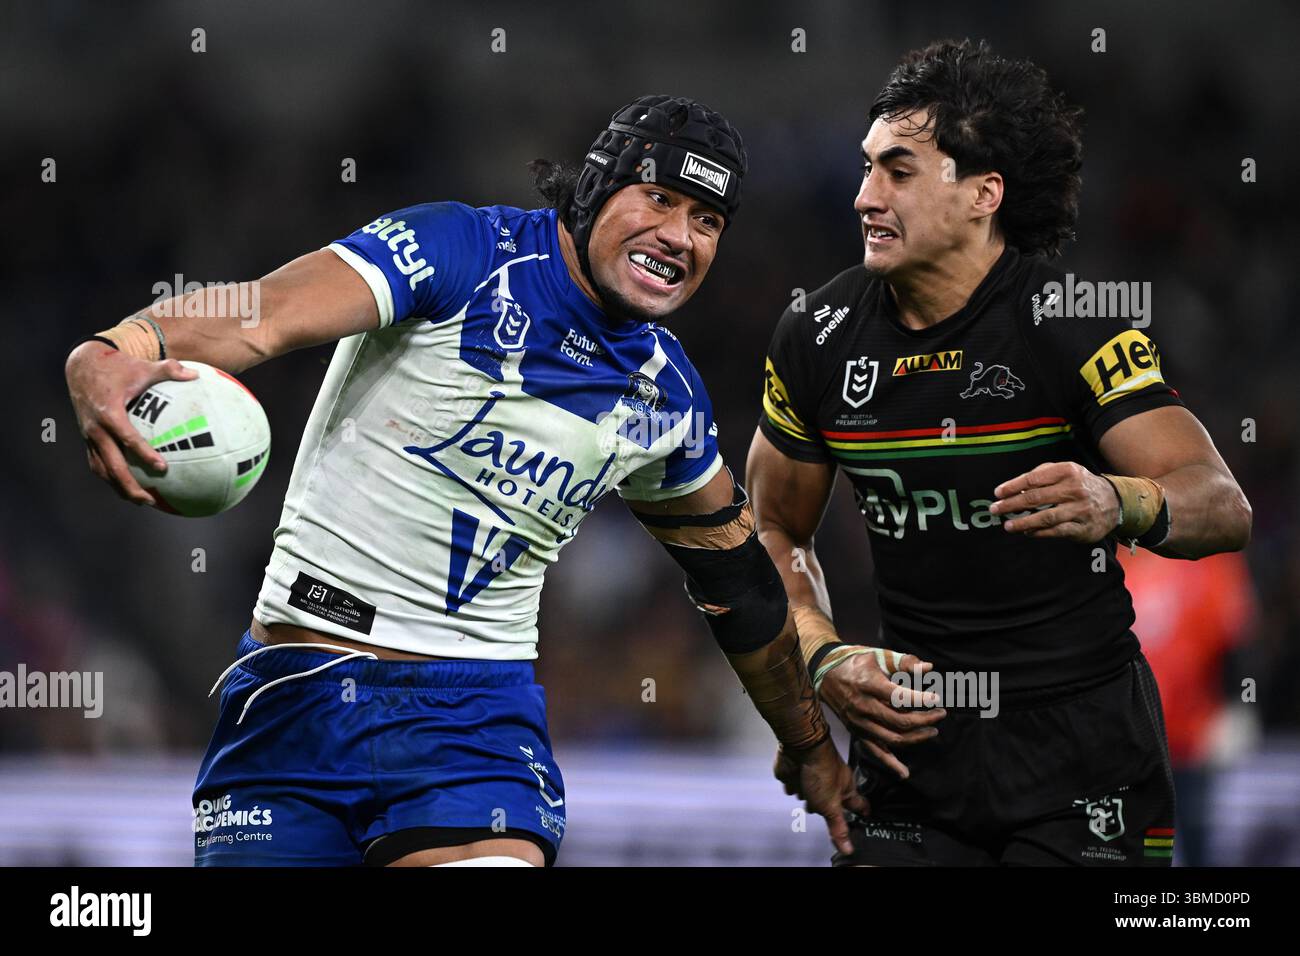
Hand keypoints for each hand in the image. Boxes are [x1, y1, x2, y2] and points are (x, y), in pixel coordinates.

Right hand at [65, 340, 198, 505]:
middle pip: (111, 465)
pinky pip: (98, 463)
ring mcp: (89, 436)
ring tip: (143, 500)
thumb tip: (196, 375)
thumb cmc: (118, 366)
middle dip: (129, 485)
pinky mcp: (87, 439)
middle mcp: (96, 428)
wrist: (82, 366)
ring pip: (102, 469)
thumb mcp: (143, 367)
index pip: (127, 438)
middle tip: (151, 500)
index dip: (144, 454)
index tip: (162, 468)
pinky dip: (113, 477)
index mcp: (109, 412)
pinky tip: (132, 486)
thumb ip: (169, 370)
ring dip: (120, 487)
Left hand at [774, 738, 867, 855]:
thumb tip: (849, 849)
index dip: (863, 812)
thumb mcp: (830, 806)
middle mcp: (832, 783)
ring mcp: (814, 777)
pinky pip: (793, 786)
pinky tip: (792, 781)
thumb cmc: (821, 772)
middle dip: (824, 809)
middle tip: (824, 809)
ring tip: (806, 791)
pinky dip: (791, 785)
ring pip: (810, 796)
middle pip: (830, 803)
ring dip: (805, 796)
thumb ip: (838, 827)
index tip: (867, 817)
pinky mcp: (796, 774)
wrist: (800, 746)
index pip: (859, 804)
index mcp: (846, 788)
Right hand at [817, 649, 945, 779]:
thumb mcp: (878, 655)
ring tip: (932, 730)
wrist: (824, 673)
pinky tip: (904, 773)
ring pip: (892, 738)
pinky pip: (874, 751)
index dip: (921, 700)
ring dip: (916, 737)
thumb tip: (929, 668)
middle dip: (925, 719)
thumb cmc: (855, 662)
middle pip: (900, 721)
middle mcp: (863, 706)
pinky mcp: (856, 732)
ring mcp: (859, 722)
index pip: (900, 697)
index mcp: (868, 684)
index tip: (937, 698)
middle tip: (941, 713)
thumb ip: (904, 662)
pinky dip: (890, 764)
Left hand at [990, 461, 1120, 541]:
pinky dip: (1039, 532)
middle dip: (1011, 504)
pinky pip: (1056, 531)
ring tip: (1008, 525)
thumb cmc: (1080, 485)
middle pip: (1036, 498)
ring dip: (1023, 522)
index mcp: (1067, 471)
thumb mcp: (1065, 471)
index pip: (1033, 479)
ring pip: (1045, 517)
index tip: (997, 493)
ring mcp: (1079, 510)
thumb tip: (1014, 487)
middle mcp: (1074, 490)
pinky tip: (1027, 532)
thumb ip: (1041, 475)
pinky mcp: (1083, 527)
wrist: (1115, 502)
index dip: (1013, 486)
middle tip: (995, 509)